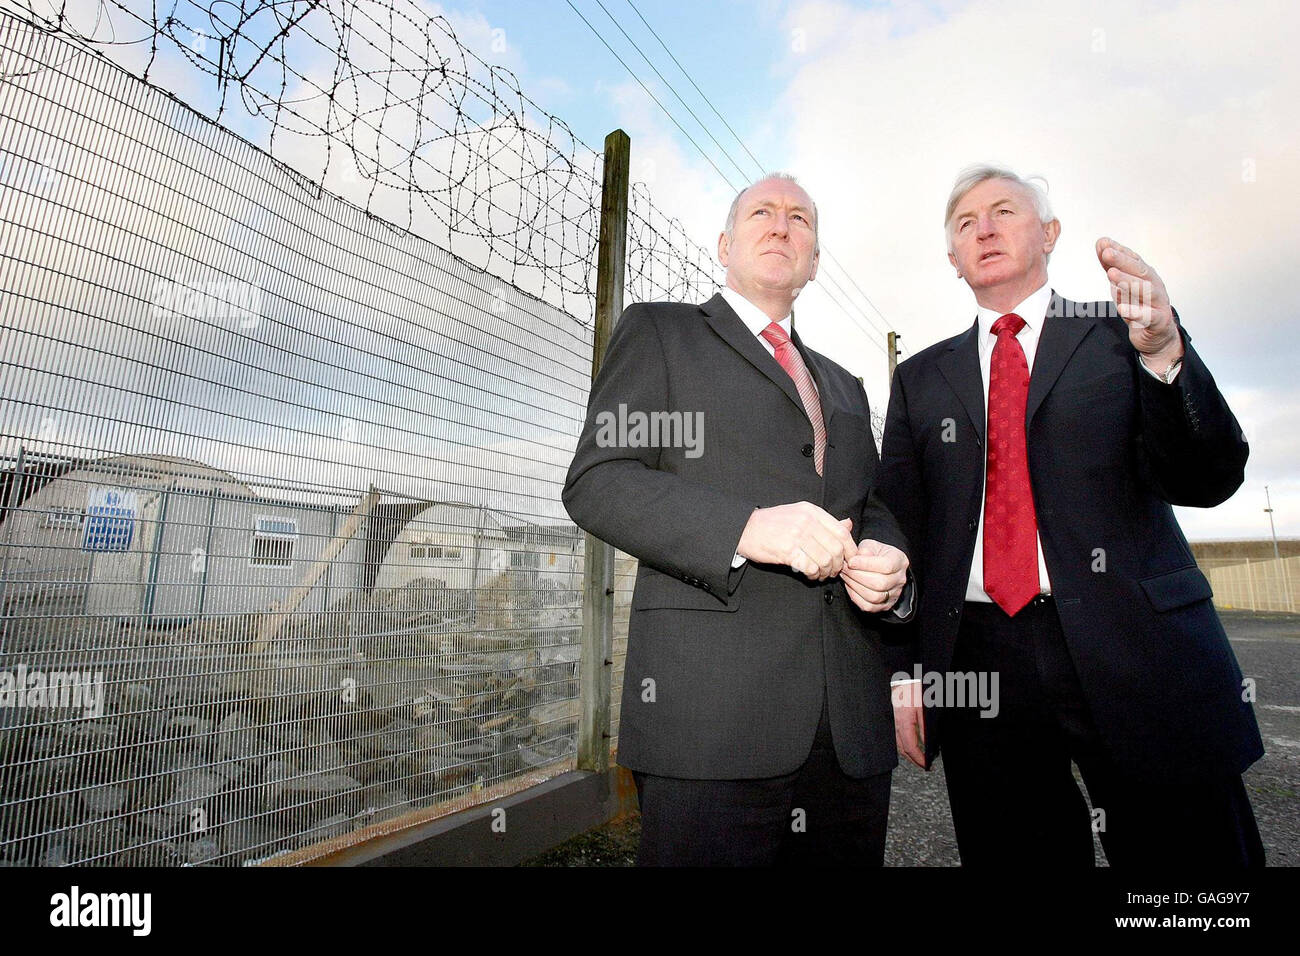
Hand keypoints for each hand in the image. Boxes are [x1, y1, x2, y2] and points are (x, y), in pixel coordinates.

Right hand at [736, 503, 856, 580]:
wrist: (745, 528)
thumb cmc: (773, 523)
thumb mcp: (800, 514)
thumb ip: (824, 521)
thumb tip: (848, 524)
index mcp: (812, 511)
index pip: (841, 531)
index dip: (850, 549)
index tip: (850, 559)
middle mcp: (806, 521)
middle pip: (836, 548)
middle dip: (839, 564)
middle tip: (835, 571)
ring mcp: (796, 535)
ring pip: (825, 559)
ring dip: (827, 571)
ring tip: (822, 574)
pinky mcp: (786, 551)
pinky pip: (810, 567)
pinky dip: (814, 575)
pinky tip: (811, 575)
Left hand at [841, 539, 908, 612]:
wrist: (881, 565)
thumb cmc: (876, 554)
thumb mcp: (871, 545)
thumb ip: (865, 549)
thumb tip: (857, 558)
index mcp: (899, 561)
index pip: (886, 566)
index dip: (866, 564)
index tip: (851, 561)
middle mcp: (900, 579)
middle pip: (880, 583)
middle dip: (857, 576)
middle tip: (845, 569)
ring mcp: (894, 594)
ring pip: (874, 597)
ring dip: (855, 586)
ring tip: (846, 576)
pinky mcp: (885, 605)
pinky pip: (868, 606)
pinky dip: (855, 597)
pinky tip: (850, 586)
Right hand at [891, 680, 926, 768]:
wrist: (902, 676)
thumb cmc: (913, 688)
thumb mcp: (924, 708)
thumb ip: (925, 728)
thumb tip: (928, 744)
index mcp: (903, 721)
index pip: (910, 747)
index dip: (918, 759)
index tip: (927, 765)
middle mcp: (894, 723)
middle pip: (902, 748)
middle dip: (913, 759)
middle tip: (924, 765)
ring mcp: (890, 720)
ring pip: (896, 743)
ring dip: (907, 752)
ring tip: (917, 757)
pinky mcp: (889, 717)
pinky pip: (894, 734)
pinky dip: (902, 742)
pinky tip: (908, 744)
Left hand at [1095, 237, 1182, 366]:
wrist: (1157, 336)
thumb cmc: (1141, 306)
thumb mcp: (1123, 285)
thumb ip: (1112, 266)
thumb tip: (1101, 245)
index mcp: (1146, 276)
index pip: (1133, 259)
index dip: (1119, 250)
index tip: (1103, 243)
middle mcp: (1154, 286)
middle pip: (1141, 271)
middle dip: (1123, 261)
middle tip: (1107, 253)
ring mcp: (1158, 303)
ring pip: (1146, 291)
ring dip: (1128, 281)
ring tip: (1112, 274)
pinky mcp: (1158, 322)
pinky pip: (1148, 316)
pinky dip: (1135, 311)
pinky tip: (1122, 307)